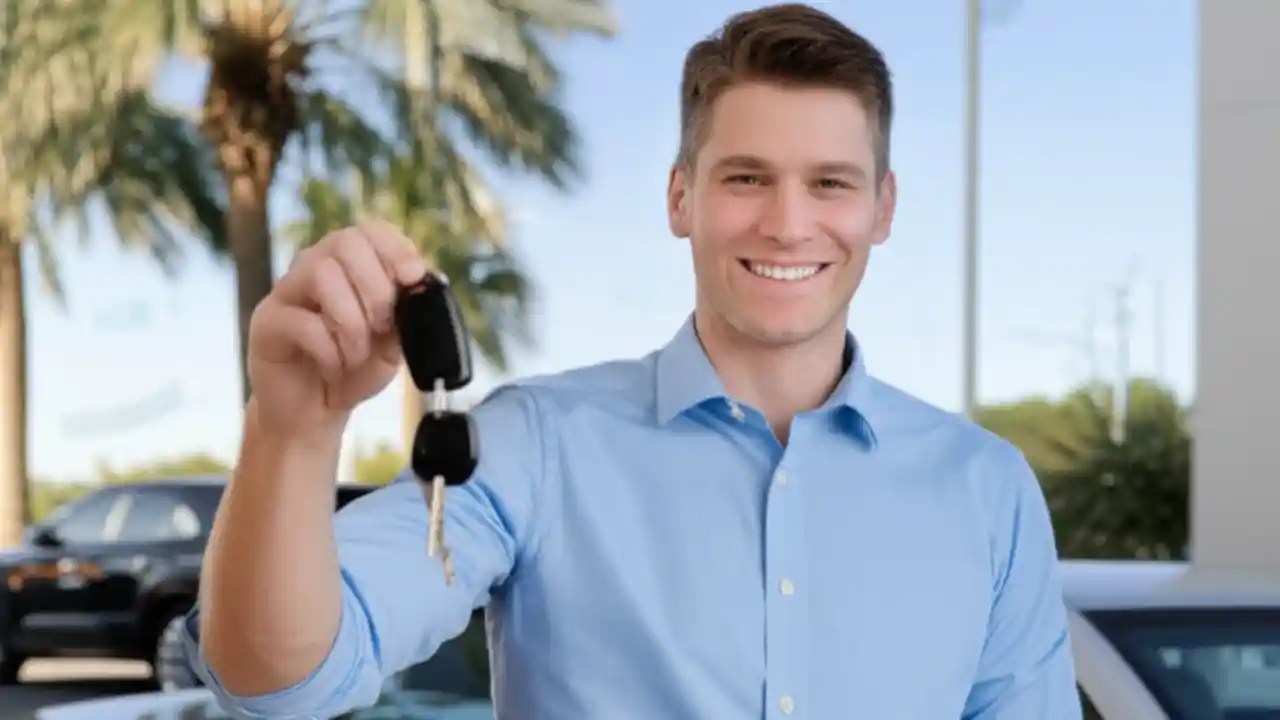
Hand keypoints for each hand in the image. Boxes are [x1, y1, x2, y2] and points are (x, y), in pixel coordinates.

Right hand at [246, 220, 428, 439]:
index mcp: (349, 266)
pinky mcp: (267, 323)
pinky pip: (301, 321)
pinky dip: (329, 349)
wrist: (314, 413)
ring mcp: (286, 292)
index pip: (370, 230)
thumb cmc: (354, 371)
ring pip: (321, 273)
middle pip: (344, 241)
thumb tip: (423, 282)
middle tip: (382, 326)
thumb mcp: (393, 343)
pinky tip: (333, 367)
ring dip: (351, 321)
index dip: (396, 249)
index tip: (413, 279)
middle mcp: (314, 268)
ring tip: (356, 354)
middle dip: (375, 287)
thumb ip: (408, 312)